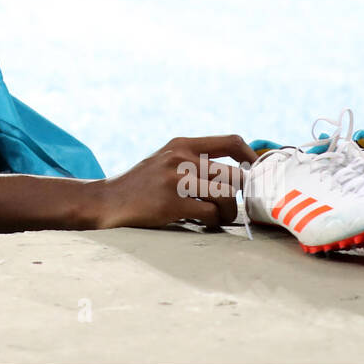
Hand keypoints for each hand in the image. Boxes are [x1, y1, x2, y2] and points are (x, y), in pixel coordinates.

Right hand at [92, 135, 256, 229]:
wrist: (107, 200)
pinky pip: (211, 214)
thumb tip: (240, 169)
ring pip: (227, 196)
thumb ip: (194, 159)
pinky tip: (201, 222)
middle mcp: (180, 158)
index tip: (256, 172)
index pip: (230, 141)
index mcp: (181, 144)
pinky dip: (212, 222)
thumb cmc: (142, 185)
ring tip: (219, 217)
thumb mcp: (166, 160)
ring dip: (228, 212)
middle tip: (231, 205)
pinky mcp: (171, 204)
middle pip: (234, 175)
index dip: (251, 157)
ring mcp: (175, 181)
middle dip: (239, 194)